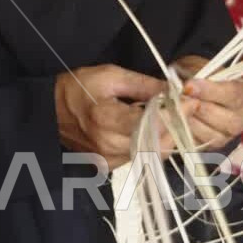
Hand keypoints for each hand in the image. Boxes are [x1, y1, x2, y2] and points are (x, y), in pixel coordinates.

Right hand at [55, 65, 197, 168]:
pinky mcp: (110, 166)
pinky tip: (157, 130)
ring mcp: (109, 159)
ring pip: (152, 153)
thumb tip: (174, 90)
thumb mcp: (110, 76)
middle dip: (176, 126)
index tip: (191, 102)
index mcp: (106, 119)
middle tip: (188, 110)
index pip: (150, 122)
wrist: (50, 112)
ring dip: (168, 137)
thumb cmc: (78, 88)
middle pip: (155, 142)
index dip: (174, 114)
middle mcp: (108, 144)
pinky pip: (141, 157)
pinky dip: (154, 145)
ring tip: (175, 118)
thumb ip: (144, 85)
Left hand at [181, 77, 242, 151]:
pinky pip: (201, 145)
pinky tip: (176, 121)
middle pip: (228, 120)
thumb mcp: (202, 71)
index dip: (210, 91)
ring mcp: (228, 135)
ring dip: (192, 122)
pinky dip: (186, 133)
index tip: (189, 86)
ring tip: (177, 109)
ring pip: (214, 135)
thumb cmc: (202, 80)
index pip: (232, 94)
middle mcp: (241, 118)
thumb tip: (185, 87)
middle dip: (201, 109)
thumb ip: (196, 77)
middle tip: (181, 99)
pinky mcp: (212, 147)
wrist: (196, 95)